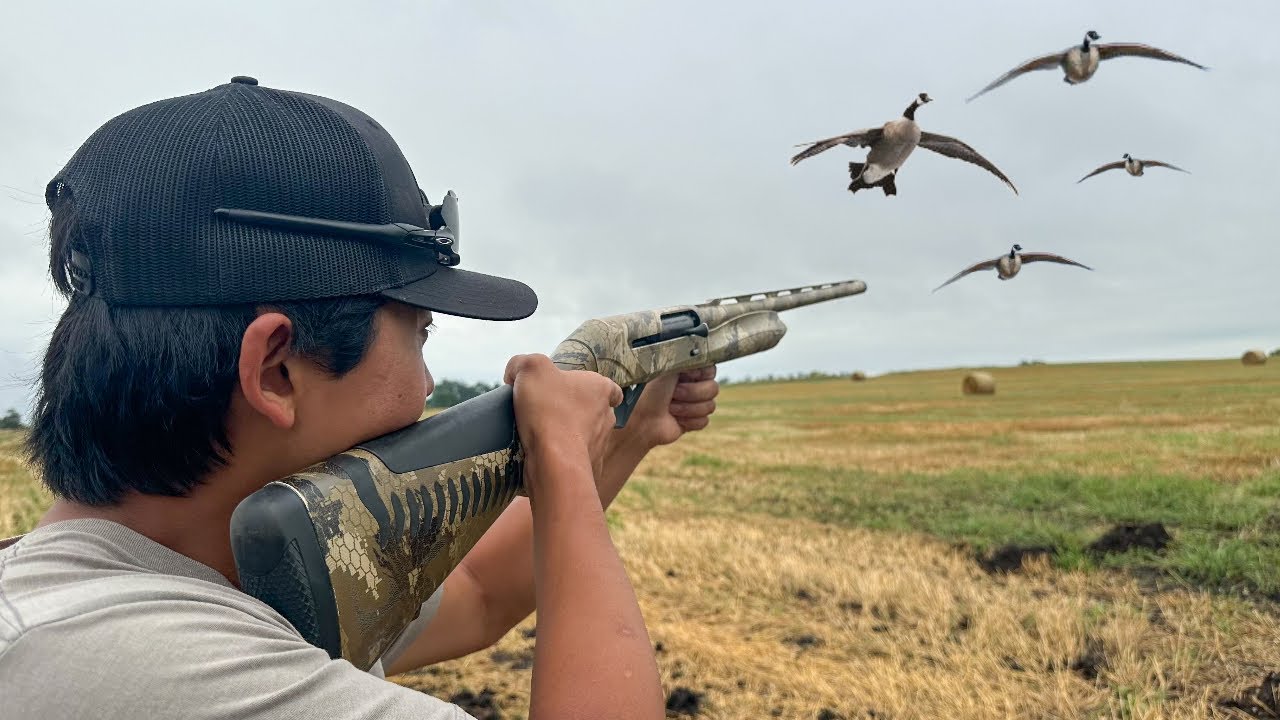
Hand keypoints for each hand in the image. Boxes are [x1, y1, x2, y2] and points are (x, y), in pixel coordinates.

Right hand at [503, 354, 622, 489]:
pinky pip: (576, 459)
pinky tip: (543, 455)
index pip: (610, 388)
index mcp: (602, 389)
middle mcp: (606, 416)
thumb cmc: (548, 409)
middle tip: (547, 411)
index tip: (571, 392)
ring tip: (540, 434)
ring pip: (586, 436)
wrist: (554, 461)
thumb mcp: (529, 368)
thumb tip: (513, 374)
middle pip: (594, 411)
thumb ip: (521, 363)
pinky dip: (562, 458)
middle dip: (575, 412)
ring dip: (568, 435)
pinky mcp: (590, 468)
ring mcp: (601, 445)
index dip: (593, 388)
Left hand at [615, 365, 719, 450]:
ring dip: (688, 408)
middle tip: (673, 393)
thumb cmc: (647, 391)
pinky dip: (689, 421)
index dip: (700, 374)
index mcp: (686, 369)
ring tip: (670, 407)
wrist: (640, 419)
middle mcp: (692, 384)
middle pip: (713, 388)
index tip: (685, 375)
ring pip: (710, 406)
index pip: (710, 368)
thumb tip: (698, 351)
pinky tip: (675, 418)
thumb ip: (684, 355)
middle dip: (692, 393)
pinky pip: (704, 421)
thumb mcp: (665, 367)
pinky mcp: (692, 420)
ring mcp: (693, 403)